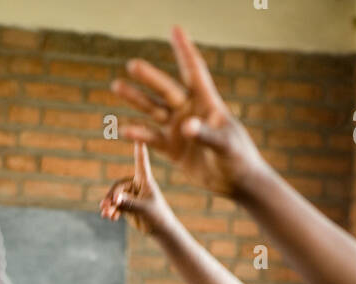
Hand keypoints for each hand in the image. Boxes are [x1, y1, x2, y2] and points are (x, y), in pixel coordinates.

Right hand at [100, 142, 173, 236]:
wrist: (159, 229)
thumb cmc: (157, 216)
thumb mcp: (143, 209)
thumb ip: (129, 204)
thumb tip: (114, 200)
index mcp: (145, 179)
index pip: (140, 161)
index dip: (138, 147)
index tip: (137, 134)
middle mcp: (137, 183)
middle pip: (119, 186)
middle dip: (113, 196)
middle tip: (109, 206)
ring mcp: (131, 194)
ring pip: (115, 196)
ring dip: (110, 204)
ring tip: (105, 214)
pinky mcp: (127, 204)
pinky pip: (115, 205)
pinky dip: (112, 210)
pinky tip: (109, 217)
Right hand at [112, 27, 261, 197]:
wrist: (236, 181)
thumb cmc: (238, 158)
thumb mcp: (224, 145)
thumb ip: (205, 134)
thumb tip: (186, 126)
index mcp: (207, 103)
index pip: (194, 71)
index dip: (184, 51)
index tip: (175, 29)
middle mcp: (190, 111)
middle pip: (166, 90)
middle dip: (150, 78)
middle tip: (132, 65)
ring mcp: (180, 129)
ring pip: (154, 110)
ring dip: (136, 99)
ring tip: (117, 85)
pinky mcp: (174, 149)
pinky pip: (152, 139)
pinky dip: (138, 134)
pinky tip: (124, 129)